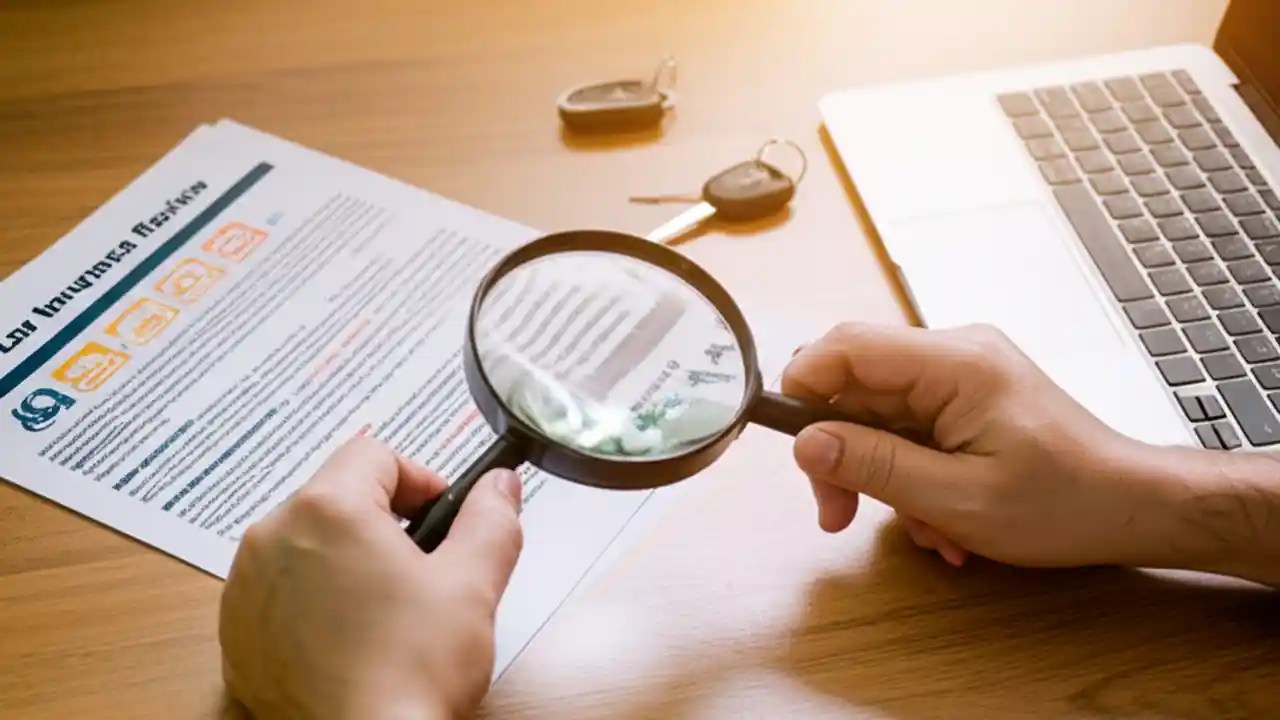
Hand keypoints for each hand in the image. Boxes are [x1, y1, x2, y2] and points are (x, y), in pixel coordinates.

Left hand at [219, 437, 522, 719]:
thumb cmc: (410, 673)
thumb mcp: (473, 584)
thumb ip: (491, 519)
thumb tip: (499, 487)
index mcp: (326, 510)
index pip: (374, 455)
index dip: (420, 479)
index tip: (444, 516)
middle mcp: (271, 538)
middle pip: (337, 496)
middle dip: (384, 522)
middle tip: (424, 569)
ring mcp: (246, 588)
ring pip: (307, 543)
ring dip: (347, 559)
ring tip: (389, 608)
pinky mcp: (237, 634)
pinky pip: (280, 591)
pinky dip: (314, 601)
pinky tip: (352, 637)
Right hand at [782, 322, 1274, 576]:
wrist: (1133, 506)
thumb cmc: (1063, 503)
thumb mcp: (958, 499)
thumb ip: (875, 466)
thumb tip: (805, 442)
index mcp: (954, 362)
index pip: (846, 346)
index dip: (803, 388)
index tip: (794, 449)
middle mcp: (954, 351)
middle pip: (855, 384)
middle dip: (841, 451)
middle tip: (838, 513)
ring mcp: (962, 372)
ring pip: (878, 412)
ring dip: (881, 474)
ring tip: (923, 530)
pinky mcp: (968, 395)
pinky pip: (910, 425)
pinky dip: (910, 472)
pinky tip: (941, 518)